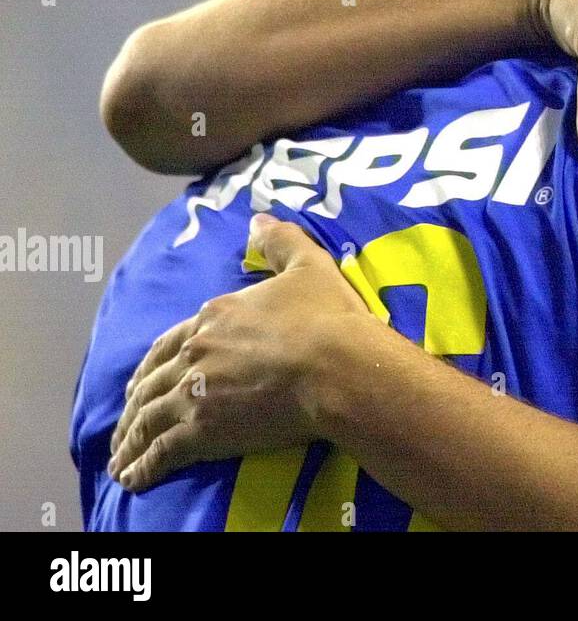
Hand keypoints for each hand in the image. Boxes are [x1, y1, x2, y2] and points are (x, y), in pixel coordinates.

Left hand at [108, 215, 369, 492]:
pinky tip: (133, 478)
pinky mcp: (202, 430)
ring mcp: (195, 392)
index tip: (142, 379)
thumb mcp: (309, 266)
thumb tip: (259, 218)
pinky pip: (160, 451)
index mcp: (216, 315)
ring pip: (148, 417)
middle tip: (125, 423)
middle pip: (151, 381)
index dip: (153, 363)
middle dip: (134, 404)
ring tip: (120, 457)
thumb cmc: (328, 317)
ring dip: (130, 439)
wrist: (337, 365)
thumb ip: (281, 241)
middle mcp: (197, 352)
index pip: (170, 342)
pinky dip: (142, 465)